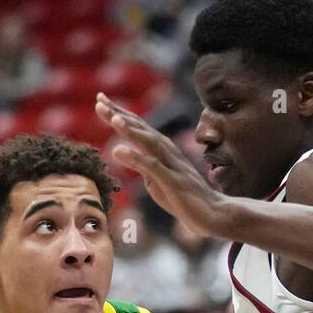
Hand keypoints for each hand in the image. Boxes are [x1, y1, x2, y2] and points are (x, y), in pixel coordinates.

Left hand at [95, 92, 226, 234]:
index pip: (138, 127)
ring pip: (150, 142)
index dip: (119, 113)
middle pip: (142, 128)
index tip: (100, 99)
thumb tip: (120, 153)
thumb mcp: (156, 180)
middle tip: (99, 100)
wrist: (212, 213)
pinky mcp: (174, 181)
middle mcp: (167, 151)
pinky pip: (154, 167)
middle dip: (120, 114)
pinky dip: (137, 158)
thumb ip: (141, 165)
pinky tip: (119, 151)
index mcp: (162, 150)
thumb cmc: (183, 197)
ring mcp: (172, 165)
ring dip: (131, 130)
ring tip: (113, 118)